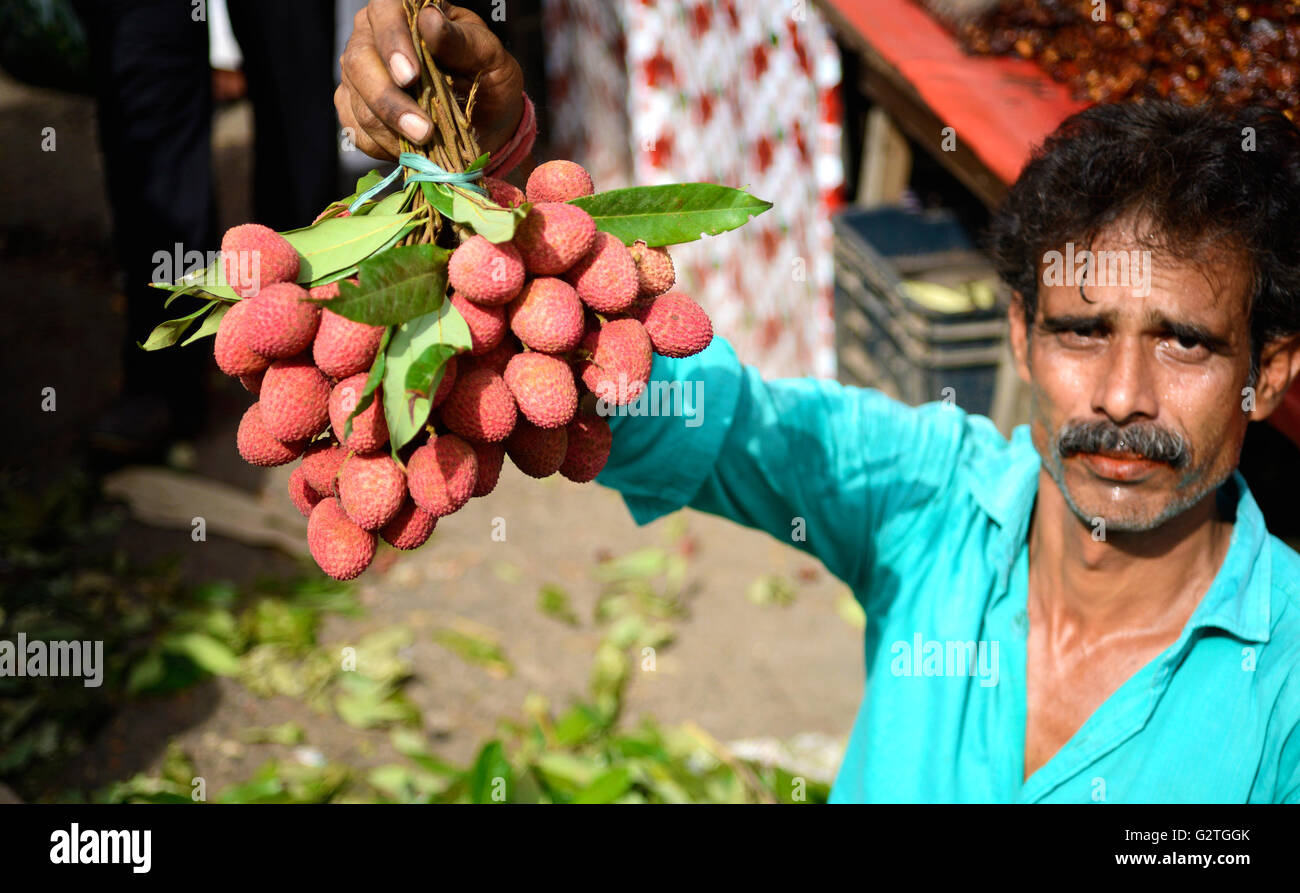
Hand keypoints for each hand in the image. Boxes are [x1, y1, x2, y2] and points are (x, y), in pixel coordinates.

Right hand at [336, 1, 524, 160]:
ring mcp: (359, 74)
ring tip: (427, 140)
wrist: (485, 123)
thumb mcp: (489, 58)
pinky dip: (385, 144)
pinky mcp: (354, 108)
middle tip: (422, 129)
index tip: (410, 76)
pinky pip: (357, 130)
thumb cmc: (488, 79)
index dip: (392, 41)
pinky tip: (412, 146)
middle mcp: (373, 37)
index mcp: (406, 12)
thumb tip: (429, 19)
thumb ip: (461, 40)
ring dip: (391, 128)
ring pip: (357, 100)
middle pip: (359, 61)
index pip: (385, 11)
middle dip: (388, 99)